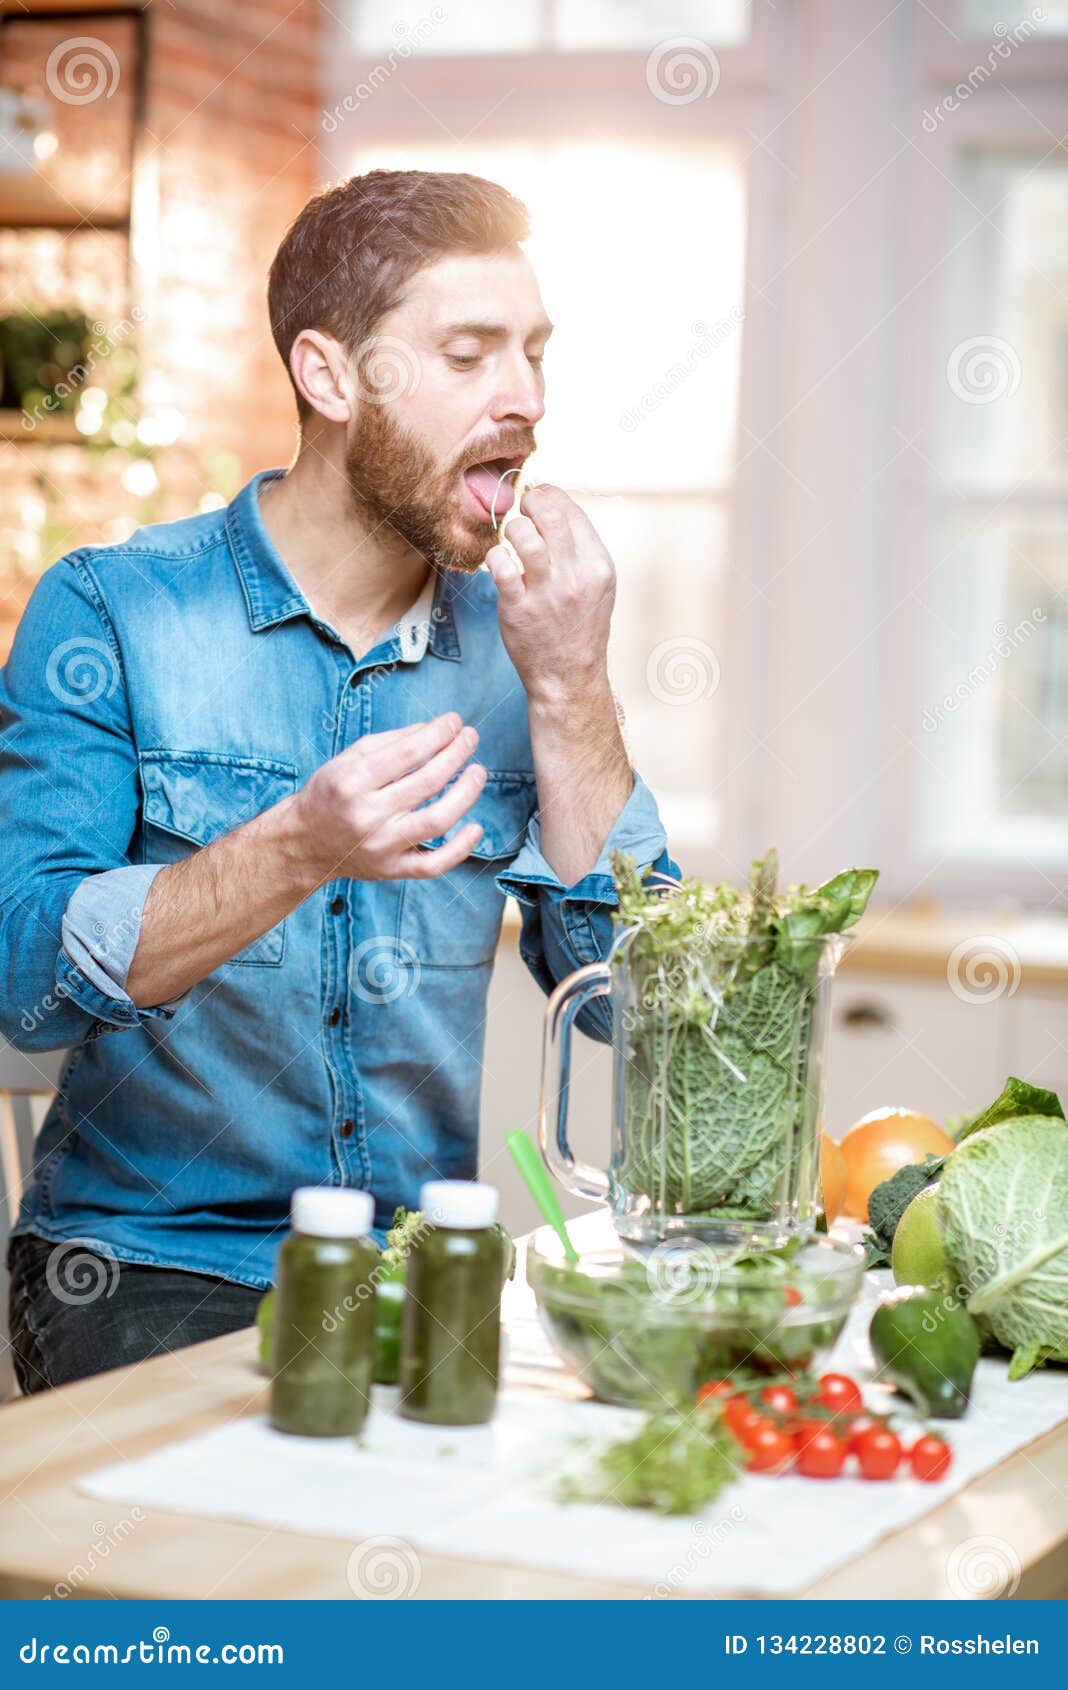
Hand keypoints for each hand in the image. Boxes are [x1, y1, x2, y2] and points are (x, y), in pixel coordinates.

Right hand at [292, 714, 484, 884]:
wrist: (305, 843)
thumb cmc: (331, 794)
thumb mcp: (348, 759)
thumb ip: (391, 743)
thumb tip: (435, 729)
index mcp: (352, 782)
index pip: (408, 753)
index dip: (438, 734)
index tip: (455, 721)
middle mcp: (367, 815)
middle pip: (426, 783)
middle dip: (456, 755)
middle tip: (470, 737)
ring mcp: (381, 846)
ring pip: (436, 821)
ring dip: (465, 794)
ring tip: (478, 772)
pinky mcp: (391, 870)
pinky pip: (433, 865)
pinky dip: (460, 849)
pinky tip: (476, 827)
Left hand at [484, 485, 615, 705]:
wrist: (569, 675)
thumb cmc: (580, 627)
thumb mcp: (598, 585)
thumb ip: (580, 548)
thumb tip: (554, 506)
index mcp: (598, 564)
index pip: (572, 509)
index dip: (549, 496)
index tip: (537, 501)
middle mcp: (576, 576)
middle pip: (549, 513)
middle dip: (529, 503)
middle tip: (522, 514)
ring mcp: (547, 592)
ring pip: (523, 534)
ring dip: (512, 529)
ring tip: (512, 541)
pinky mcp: (519, 608)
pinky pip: (500, 565)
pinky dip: (494, 556)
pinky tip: (499, 564)